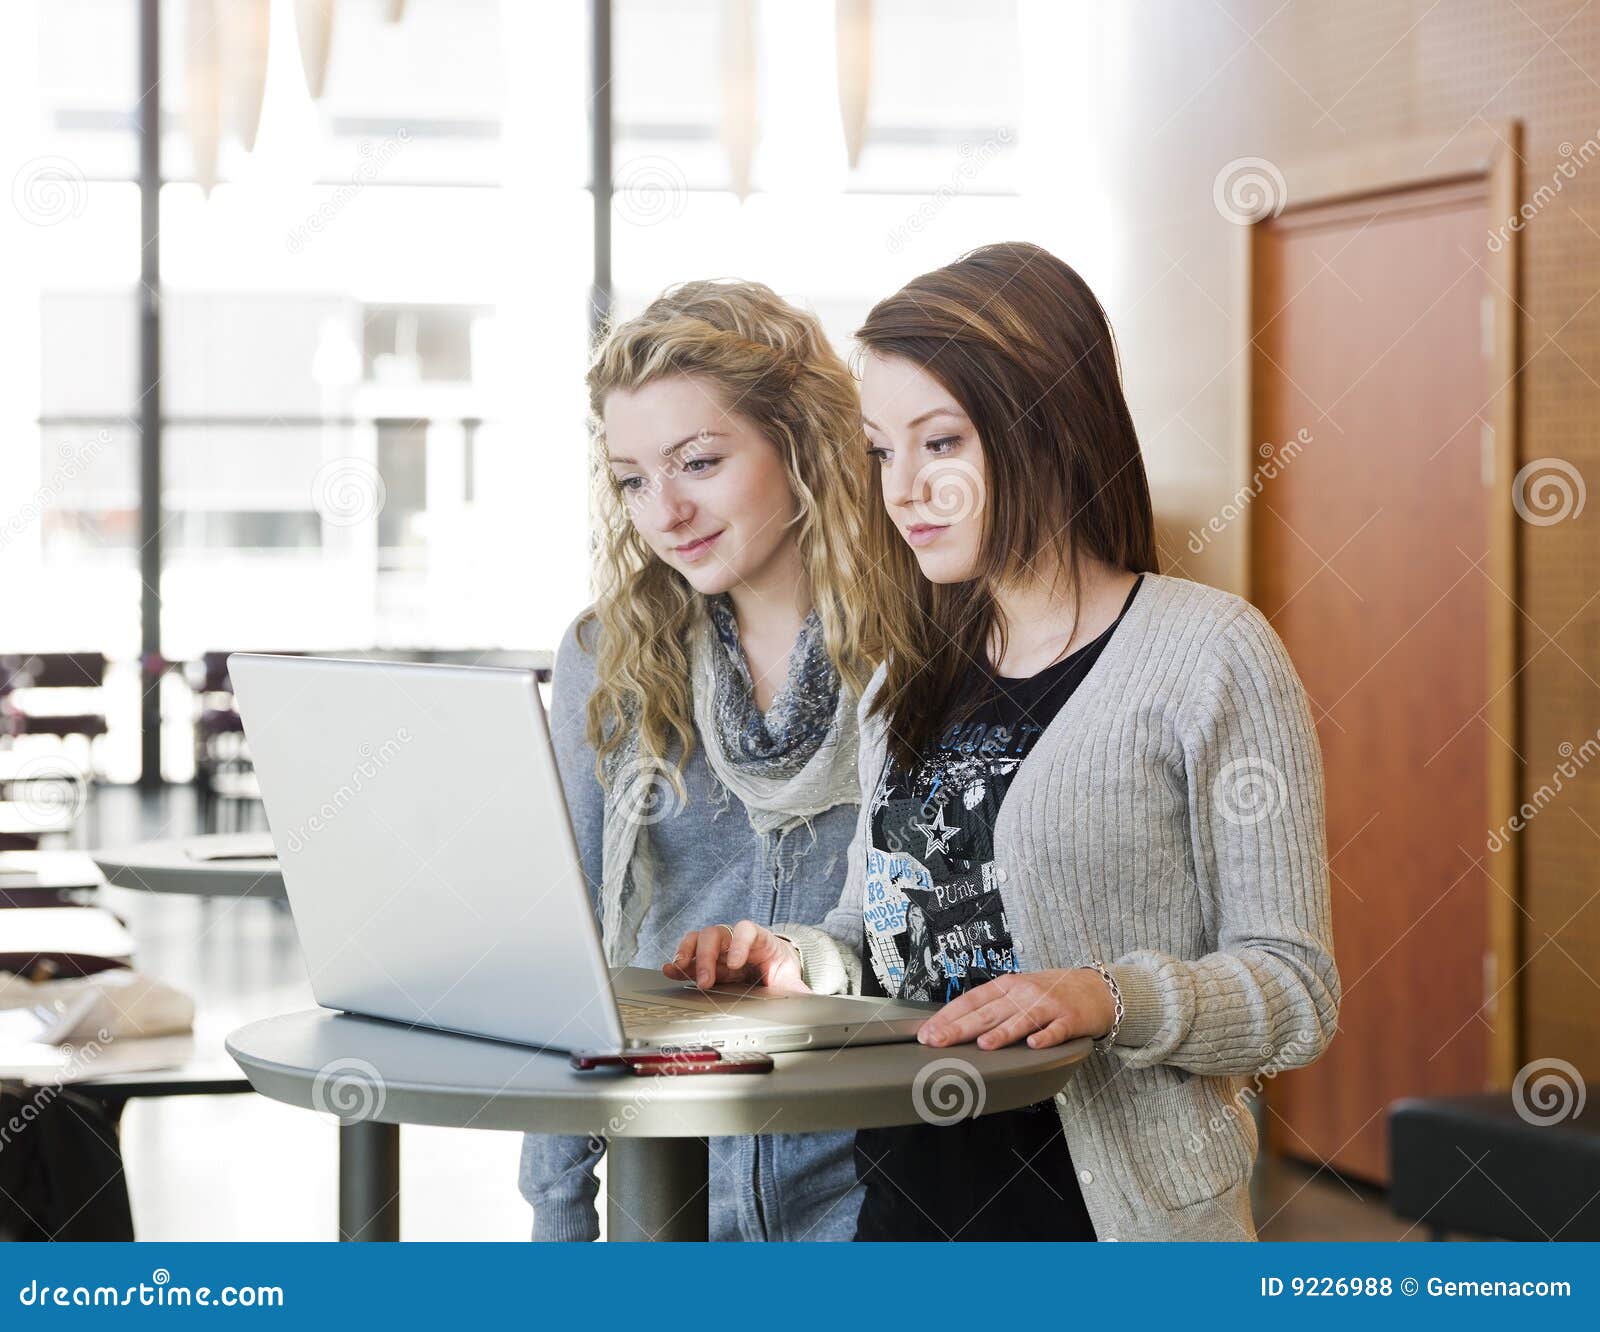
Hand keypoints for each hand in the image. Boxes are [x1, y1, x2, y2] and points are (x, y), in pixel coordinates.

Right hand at [662, 920, 810, 993]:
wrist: (771, 963)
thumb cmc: (778, 965)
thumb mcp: (789, 976)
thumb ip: (797, 987)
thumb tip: (809, 999)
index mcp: (758, 939)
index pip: (747, 931)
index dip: (740, 944)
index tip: (736, 963)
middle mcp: (735, 939)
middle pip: (717, 934)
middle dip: (709, 956)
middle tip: (706, 980)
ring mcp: (719, 948)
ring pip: (698, 940)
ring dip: (688, 954)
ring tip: (680, 969)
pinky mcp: (707, 960)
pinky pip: (689, 955)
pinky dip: (679, 962)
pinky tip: (670, 970)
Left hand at [917, 968, 1114, 1050]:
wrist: (1094, 988)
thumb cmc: (1050, 992)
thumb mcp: (1017, 991)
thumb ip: (992, 1006)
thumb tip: (954, 1024)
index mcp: (1006, 986)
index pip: (971, 1000)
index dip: (948, 1016)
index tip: (927, 1032)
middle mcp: (1023, 993)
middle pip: (988, 1012)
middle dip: (961, 1028)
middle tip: (939, 1041)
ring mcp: (1047, 1005)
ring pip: (1020, 1020)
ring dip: (1001, 1032)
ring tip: (983, 1044)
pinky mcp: (1069, 1019)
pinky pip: (1055, 1031)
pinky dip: (1045, 1037)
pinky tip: (1033, 1045)